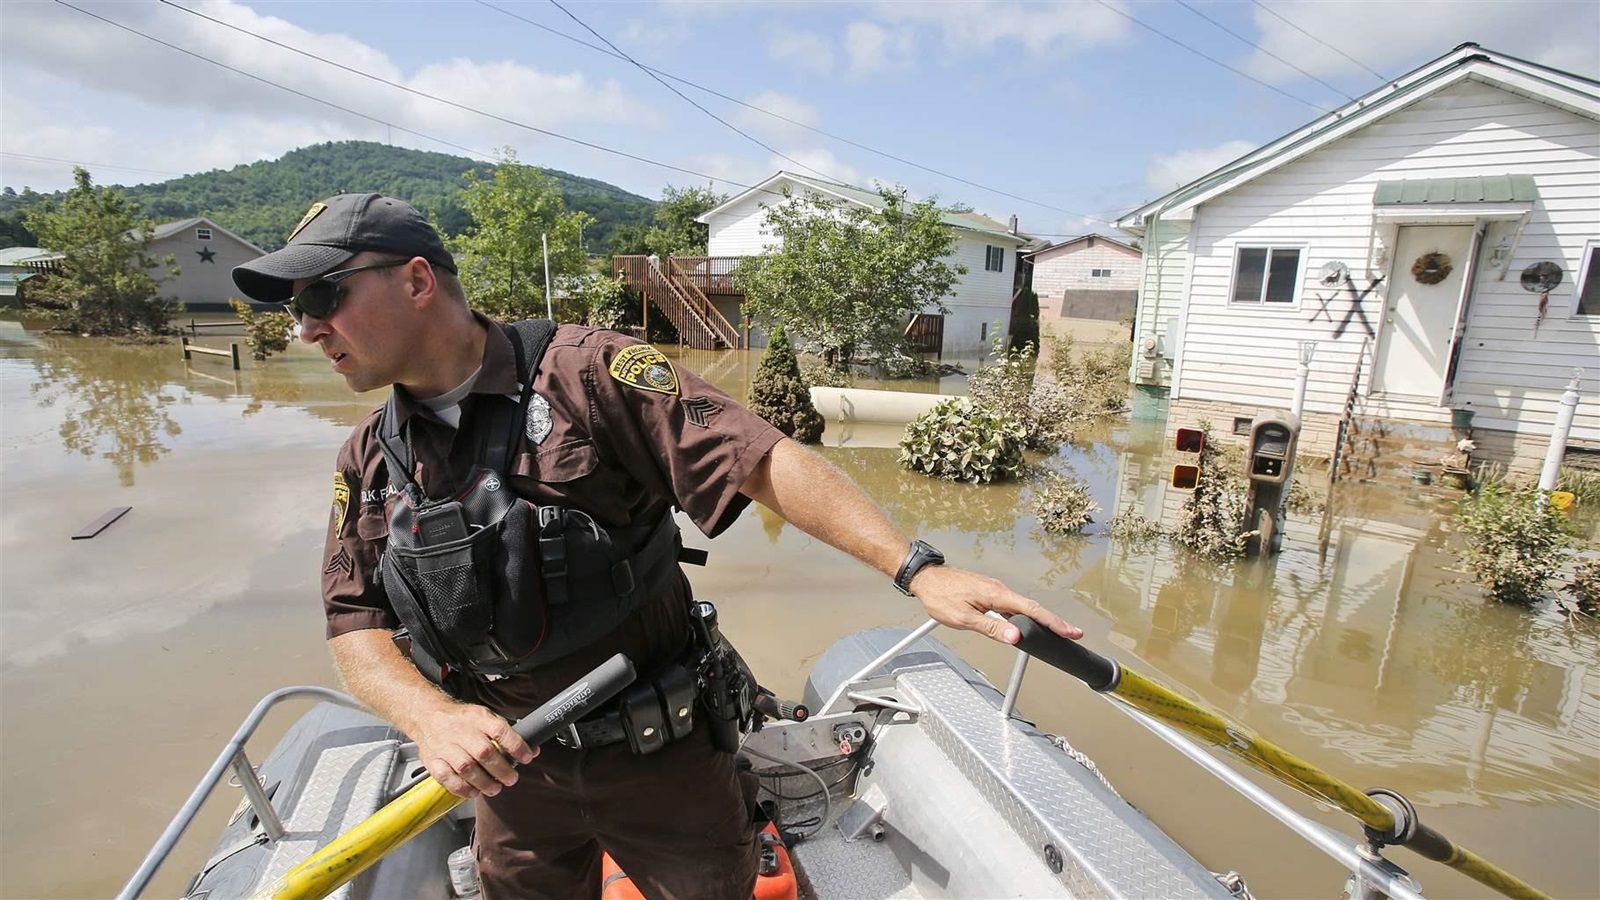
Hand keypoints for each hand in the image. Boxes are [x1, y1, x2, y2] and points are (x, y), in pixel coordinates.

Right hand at [411, 703, 536, 798]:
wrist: (428, 716)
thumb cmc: (462, 720)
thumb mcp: (486, 718)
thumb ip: (508, 734)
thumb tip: (532, 750)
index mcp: (478, 718)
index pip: (500, 730)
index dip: (516, 745)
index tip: (525, 757)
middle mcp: (462, 731)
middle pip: (484, 752)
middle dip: (502, 770)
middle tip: (511, 779)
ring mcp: (446, 746)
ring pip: (466, 767)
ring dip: (484, 782)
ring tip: (495, 788)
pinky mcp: (433, 760)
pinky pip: (446, 777)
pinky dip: (462, 788)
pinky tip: (473, 791)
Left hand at [909, 565, 1083, 644]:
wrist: (925, 579)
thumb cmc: (940, 596)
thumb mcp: (963, 618)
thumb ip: (991, 627)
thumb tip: (1015, 636)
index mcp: (996, 594)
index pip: (1032, 610)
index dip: (1053, 622)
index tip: (1071, 631)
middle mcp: (999, 589)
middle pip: (1032, 607)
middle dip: (1053, 621)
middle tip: (1072, 634)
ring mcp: (994, 590)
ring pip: (1022, 607)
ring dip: (1039, 619)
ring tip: (1055, 632)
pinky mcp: (988, 592)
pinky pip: (1011, 605)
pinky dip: (1023, 615)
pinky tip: (1025, 625)